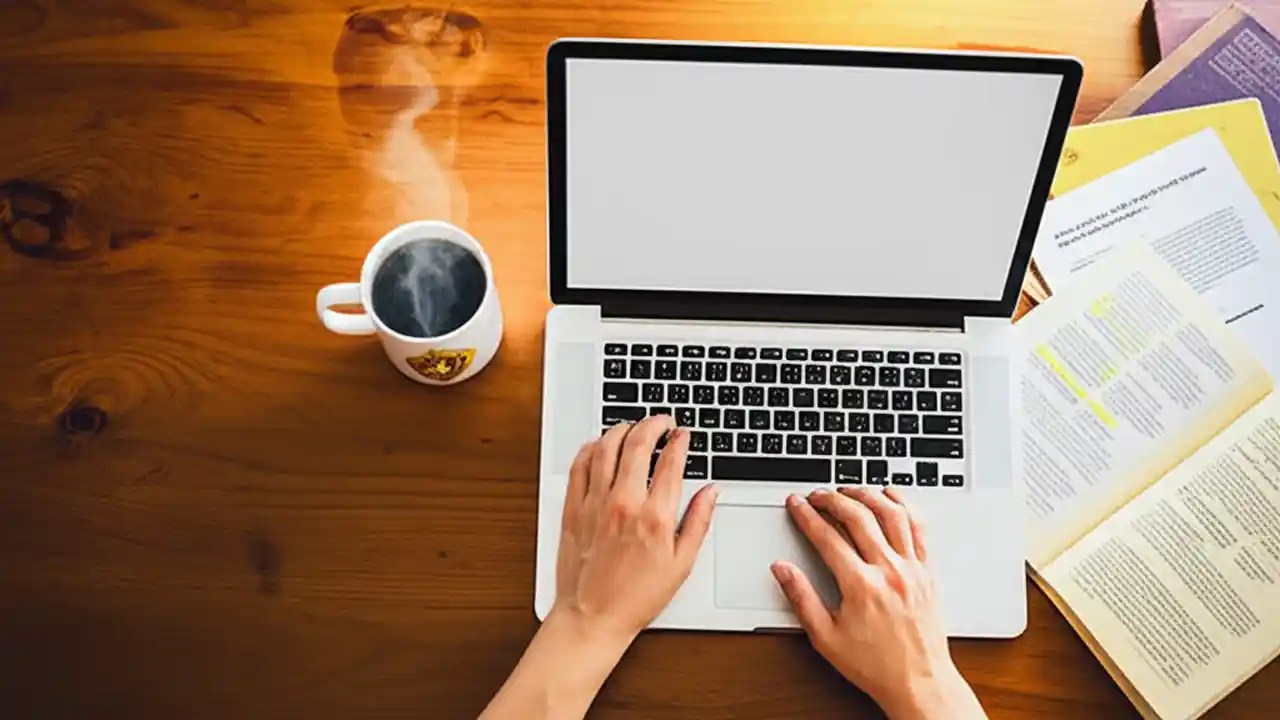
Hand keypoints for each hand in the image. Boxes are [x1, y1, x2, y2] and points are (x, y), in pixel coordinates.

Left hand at [553, 416, 719, 645]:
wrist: (592, 616)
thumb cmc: (636, 597)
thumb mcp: (681, 563)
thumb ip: (698, 522)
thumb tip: (711, 492)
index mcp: (654, 518)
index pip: (671, 462)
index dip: (680, 441)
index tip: (683, 434)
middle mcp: (623, 504)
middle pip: (638, 444)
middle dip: (653, 424)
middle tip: (661, 421)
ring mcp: (595, 503)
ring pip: (606, 447)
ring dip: (622, 429)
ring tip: (633, 427)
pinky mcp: (573, 508)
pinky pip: (579, 465)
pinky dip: (590, 448)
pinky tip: (599, 445)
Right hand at [772, 487, 985, 719]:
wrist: (919, 681)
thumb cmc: (875, 665)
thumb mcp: (825, 637)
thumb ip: (800, 598)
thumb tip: (782, 569)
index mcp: (861, 586)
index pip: (827, 537)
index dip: (806, 515)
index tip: (796, 505)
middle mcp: (890, 571)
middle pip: (858, 516)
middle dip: (832, 498)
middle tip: (817, 495)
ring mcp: (913, 568)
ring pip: (891, 513)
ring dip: (867, 494)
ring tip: (849, 490)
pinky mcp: (928, 570)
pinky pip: (919, 526)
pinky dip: (904, 505)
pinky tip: (890, 498)